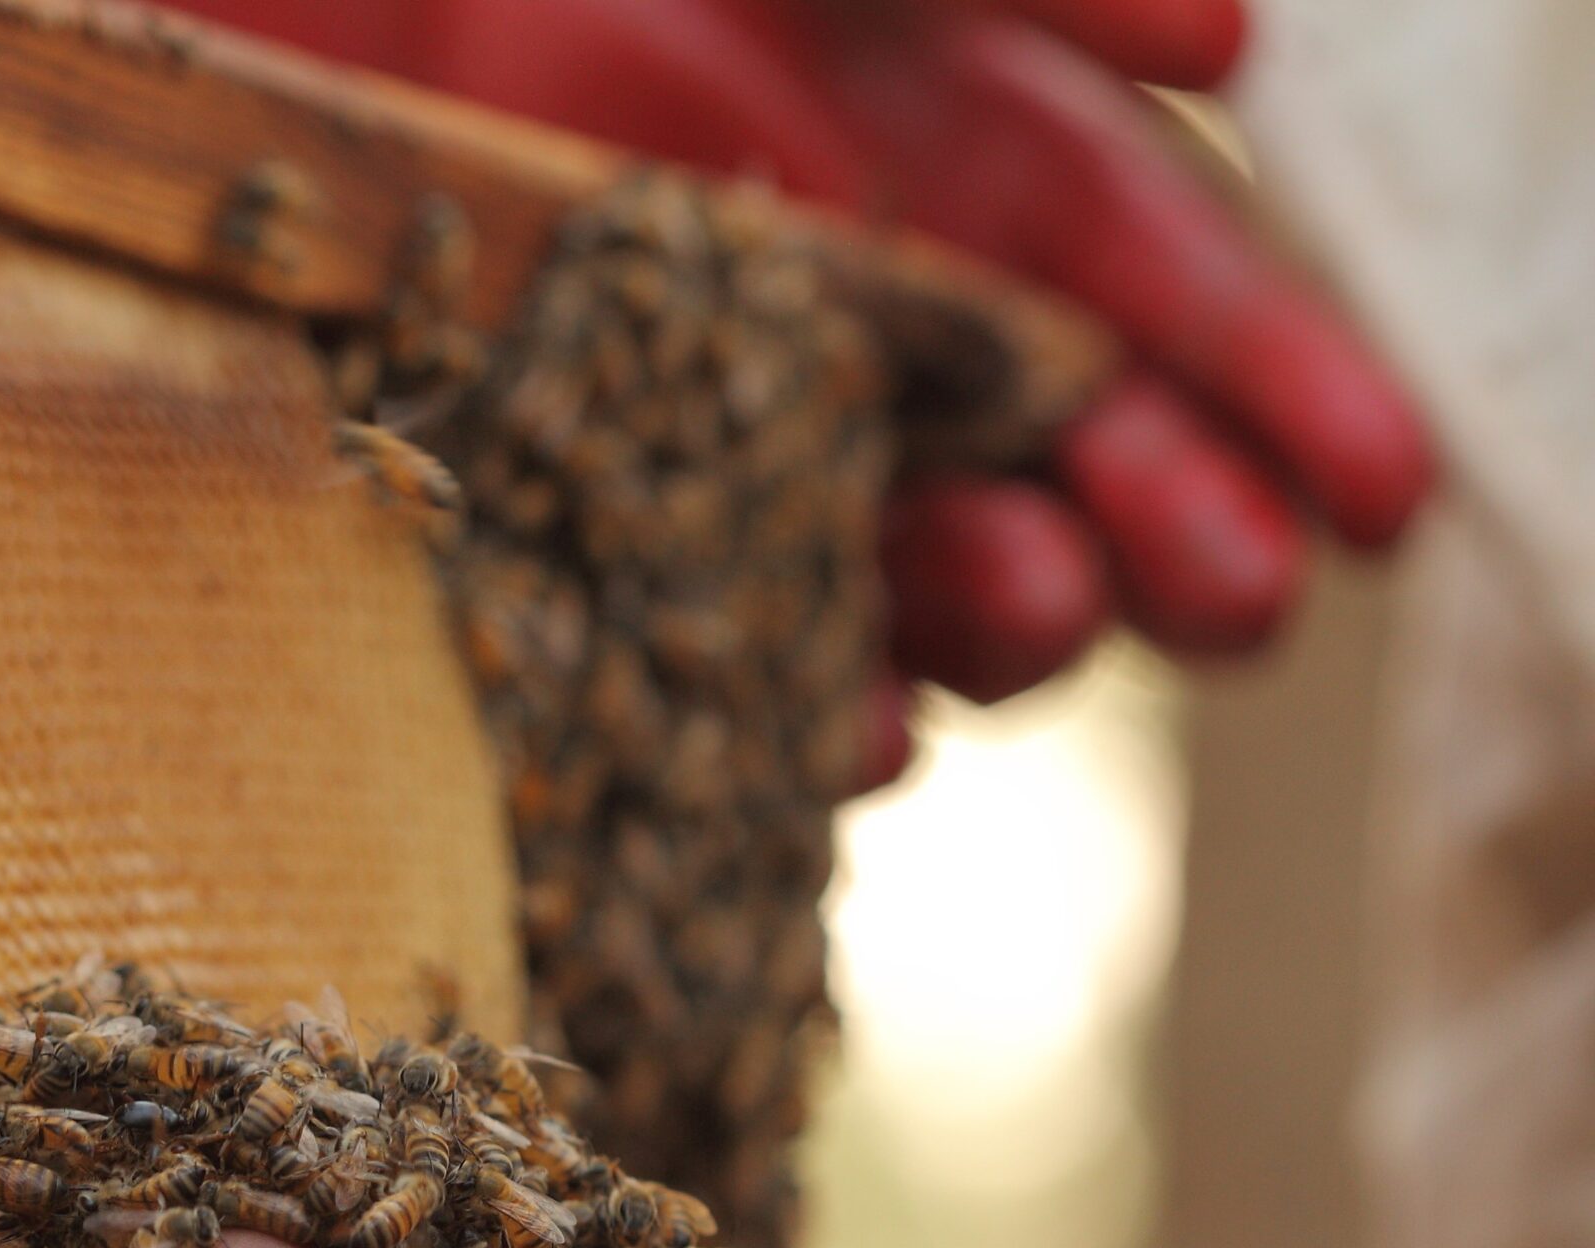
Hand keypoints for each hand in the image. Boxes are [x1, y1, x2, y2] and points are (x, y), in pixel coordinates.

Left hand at [188, 0, 1433, 714]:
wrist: (321, 16)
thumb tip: (1244, 43)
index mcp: (970, 171)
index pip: (1169, 303)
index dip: (1285, 399)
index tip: (1384, 501)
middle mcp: (886, 327)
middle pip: (1071, 474)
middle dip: (1174, 537)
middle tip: (1244, 593)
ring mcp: (755, 443)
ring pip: (922, 589)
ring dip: (1009, 624)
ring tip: (1044, 597)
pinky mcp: (622, 530)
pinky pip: (742, 657)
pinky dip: (802, 703)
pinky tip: (849, 720)